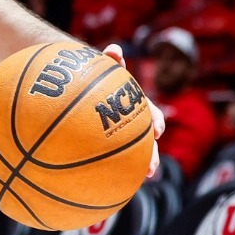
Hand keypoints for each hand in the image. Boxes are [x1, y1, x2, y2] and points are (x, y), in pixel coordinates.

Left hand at [103, 43, 165, 176]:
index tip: (156, 132)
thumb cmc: (91, 77)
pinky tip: (108, 185)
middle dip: (151, 155)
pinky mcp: (107, 145)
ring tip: (141, 178)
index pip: (150, 113)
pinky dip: (113, 172)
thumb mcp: (99, 68)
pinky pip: (110, 159)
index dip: (155, 122)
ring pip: (133, 153)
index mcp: (133, 105)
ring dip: (139, 166)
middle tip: (150, 168)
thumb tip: (114, 49)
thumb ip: (108, 61)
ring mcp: (120, 134)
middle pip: (145, 141)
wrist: (79, 89)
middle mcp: (131, 121)